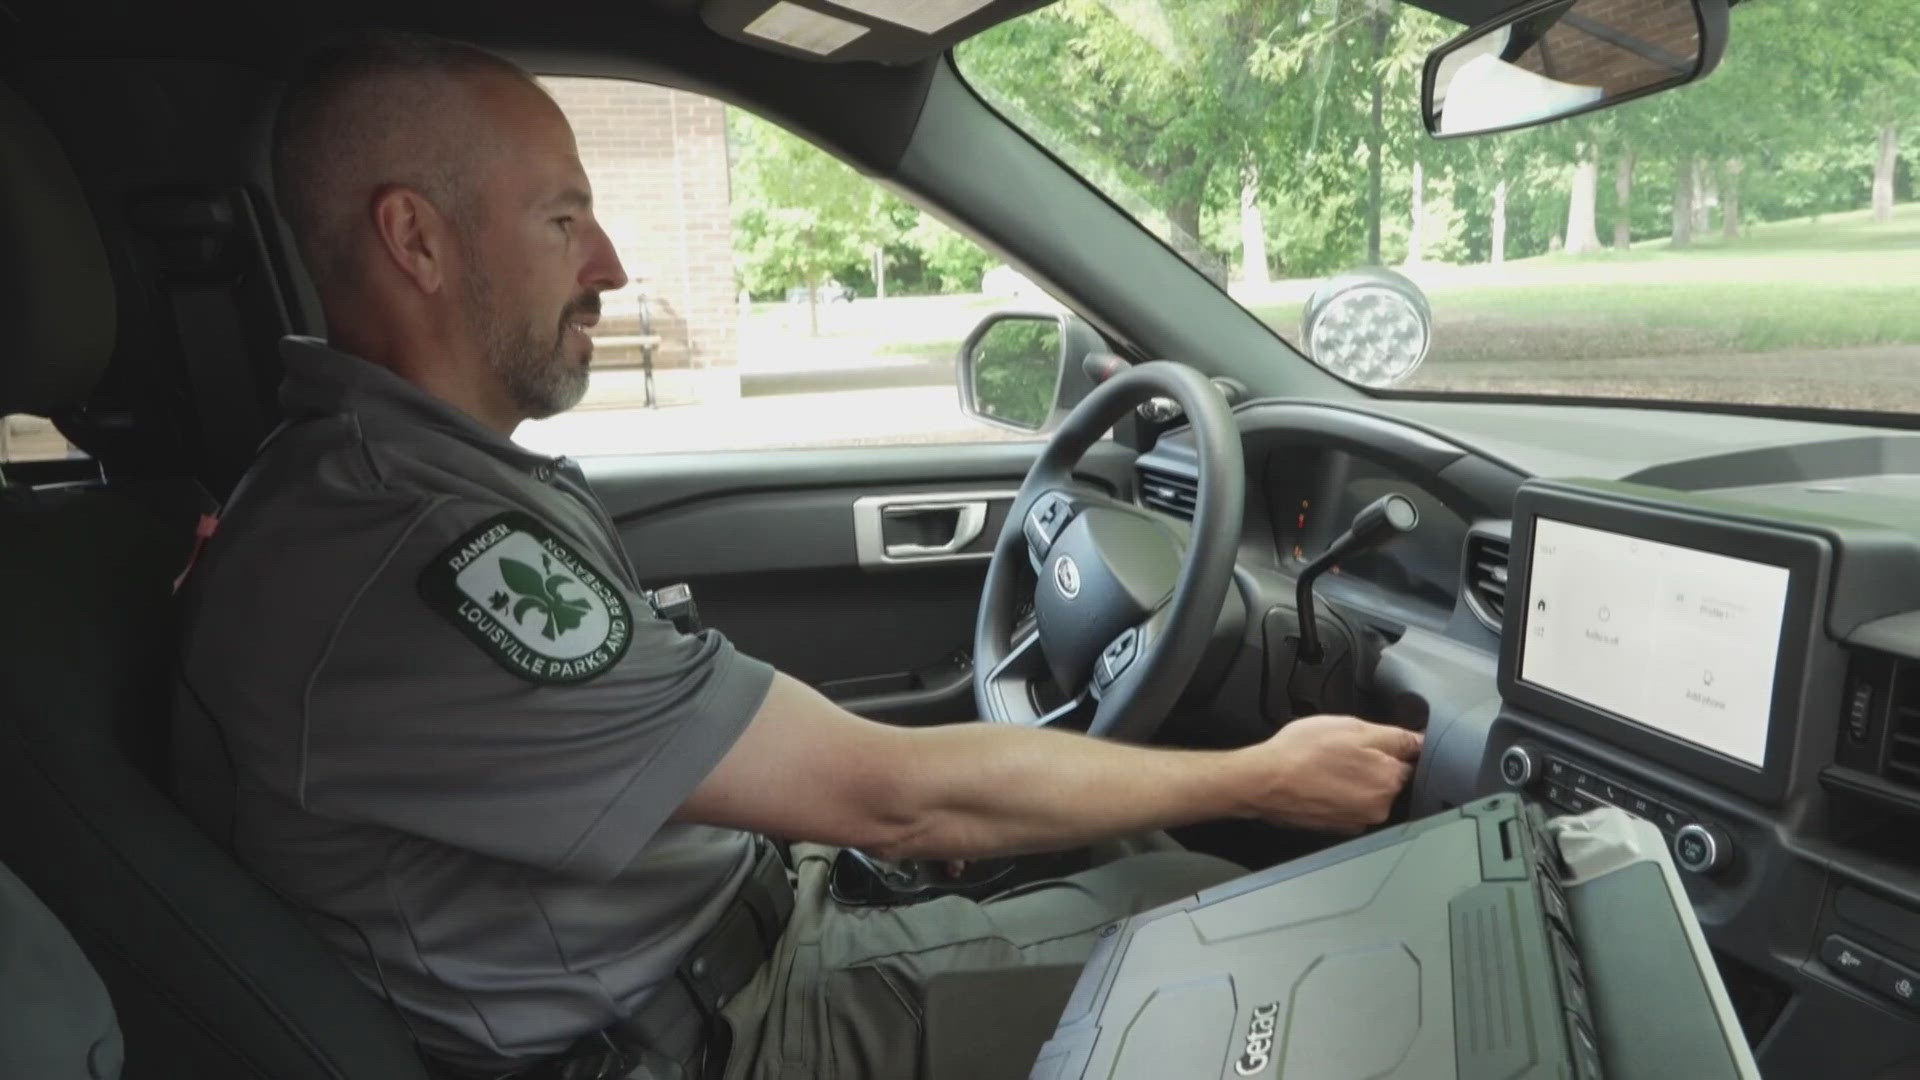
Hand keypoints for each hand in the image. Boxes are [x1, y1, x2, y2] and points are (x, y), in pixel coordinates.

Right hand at [1240, 715, 1422, 833]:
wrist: (1263, 782)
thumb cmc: (1303, 752)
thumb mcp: (1354, 727)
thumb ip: (1397, 736)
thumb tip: (1422, 741)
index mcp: (1389, 780)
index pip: (1411, 761)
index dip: (1393, 747)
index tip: (1374, 742)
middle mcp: (1379, 807)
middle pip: (1389, 780)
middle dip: (1373, 764)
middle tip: (1343, 749)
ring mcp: (1357, 821)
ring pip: (1367, 794)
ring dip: (1354, 780)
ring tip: (1327, 766)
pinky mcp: (1336, 828)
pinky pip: (1347, 806)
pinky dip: (1339, 795)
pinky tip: (1320, 782)